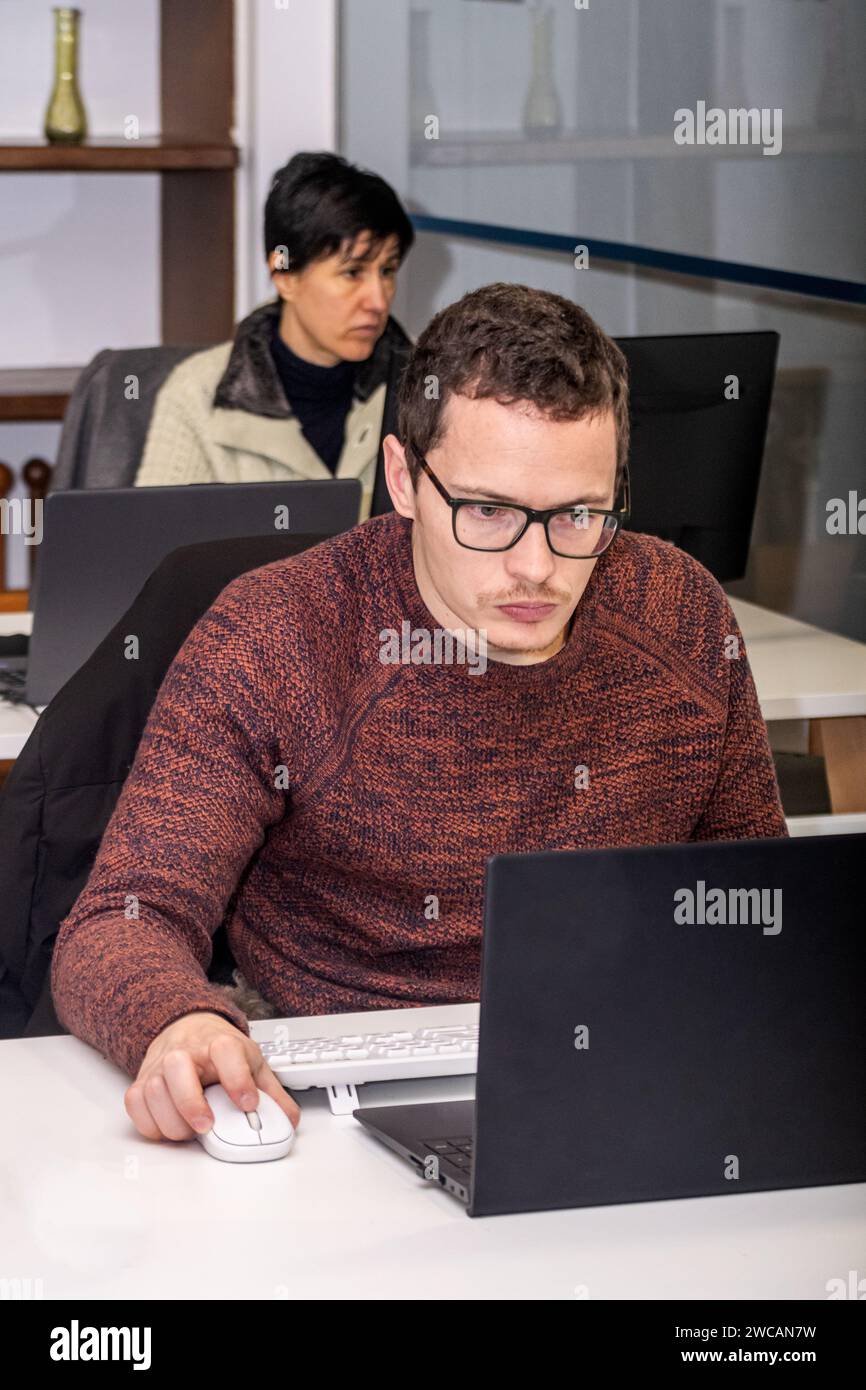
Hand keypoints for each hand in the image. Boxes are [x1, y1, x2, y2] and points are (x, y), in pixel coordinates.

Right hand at [125, 1010, 300, 1140]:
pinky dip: (150, 1123)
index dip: (238, 1079)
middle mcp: (186, 1051)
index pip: (227, 1051)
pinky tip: (169, 1127)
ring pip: (153, 1089)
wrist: (188, 1027)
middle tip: (206, 1125)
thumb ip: (272, 1093)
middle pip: (177, 1067)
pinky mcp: (141, 1081)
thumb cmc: (220, 1051)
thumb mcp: (252, 1063)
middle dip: (191, 1103)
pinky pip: (135, 1104)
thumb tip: (288, 1120)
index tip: (248, 1104)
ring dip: (172, 1120)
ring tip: (192, 1130)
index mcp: (219, 1043)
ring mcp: (159, 1065)